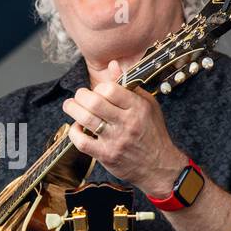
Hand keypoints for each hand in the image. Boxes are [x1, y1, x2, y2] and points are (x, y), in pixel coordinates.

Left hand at [62, 59, 184, 197]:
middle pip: (94, 102)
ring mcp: (115, 140)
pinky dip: (74, 132)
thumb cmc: (153, 133)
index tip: (97, 91)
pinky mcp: (106, 155)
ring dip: (72, 109)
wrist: (160, 166)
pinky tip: (77, 127)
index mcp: (137, 107)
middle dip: (80, 95)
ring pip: (85, 120)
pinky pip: (82, 142)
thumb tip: (113, 65)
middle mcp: (126, 123)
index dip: (98, 87)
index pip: (110, 89)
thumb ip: (129, 85)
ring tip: (70, 106)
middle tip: (79, 96)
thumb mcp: (148, 104)